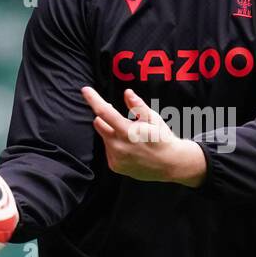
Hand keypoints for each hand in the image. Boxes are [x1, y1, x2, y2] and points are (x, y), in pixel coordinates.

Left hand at [81, 86, 206, 186]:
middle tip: (121, 118)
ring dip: (112, 132)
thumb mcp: (153, 119)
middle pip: (99, 124)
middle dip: (106, 118)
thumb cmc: (162, 138)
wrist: (170, 164)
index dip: (93, 99)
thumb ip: (138, 106)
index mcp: (127, 132)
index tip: (85, 90)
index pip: (104, 112)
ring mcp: (115, 158)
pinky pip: (108, 150)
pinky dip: (115, 145)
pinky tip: (129, 148)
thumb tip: (127, 93)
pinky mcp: (115, 166)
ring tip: (131, 137)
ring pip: (104, 137)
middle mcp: (118, 146)